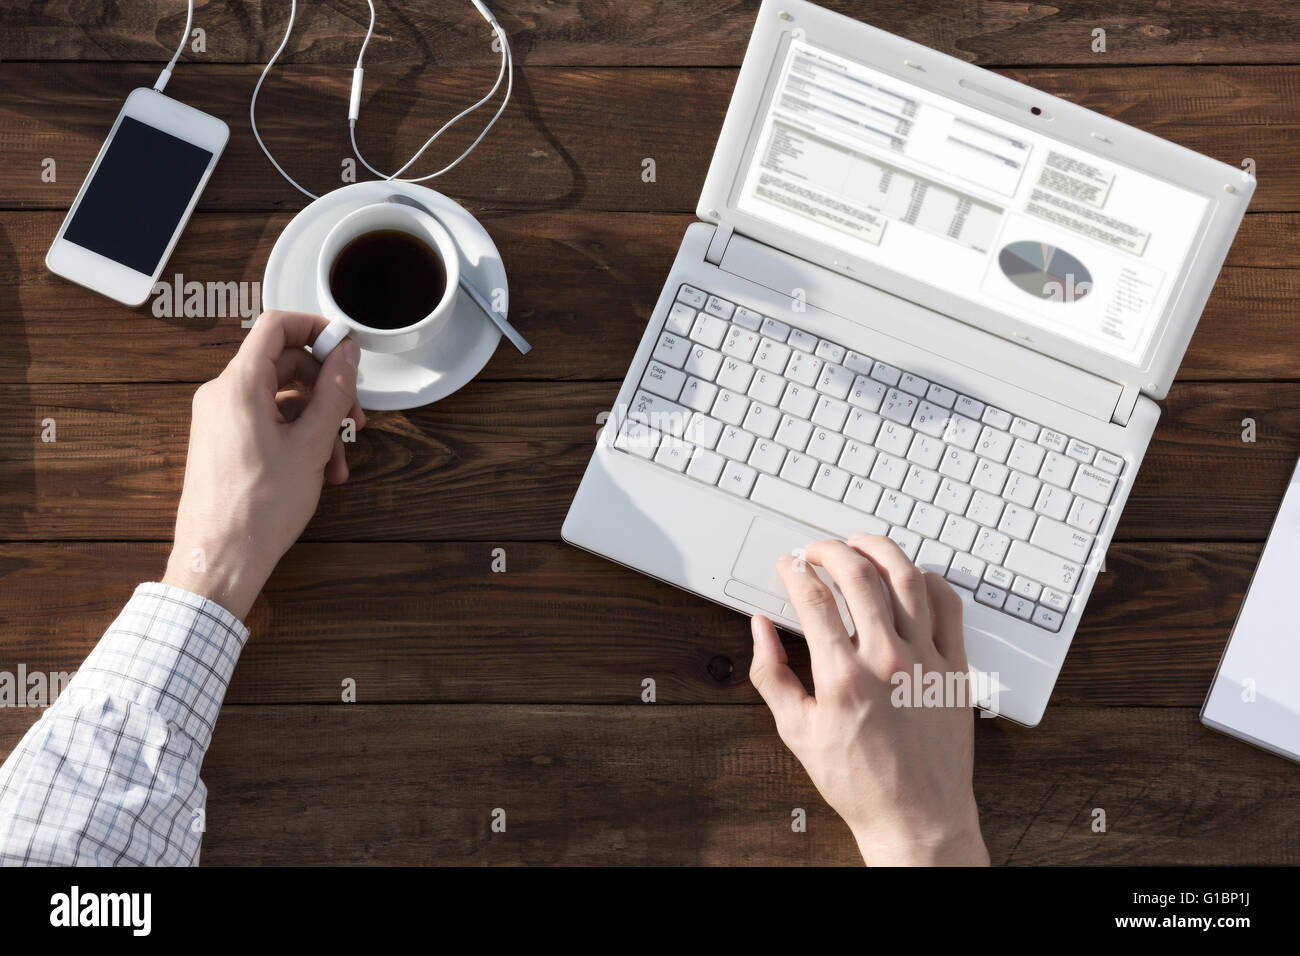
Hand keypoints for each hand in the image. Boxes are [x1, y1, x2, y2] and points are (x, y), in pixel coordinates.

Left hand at [162, 311, 366, 619]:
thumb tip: (346, 355)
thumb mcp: (311, 445)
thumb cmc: (258, 510)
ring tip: (337, 459)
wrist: (220, 559)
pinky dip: (296, 437)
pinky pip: (265, 422)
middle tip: (354, 417)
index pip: (275, 327)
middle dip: (326, 388)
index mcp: (239, 387)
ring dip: (316, 421)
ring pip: (279, 399)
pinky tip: (318, 469)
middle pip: (283, 365)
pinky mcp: (222, 441)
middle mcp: (221, 395)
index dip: (315, 328)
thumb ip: (333, 392)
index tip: (345, 346)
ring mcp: (219, 419)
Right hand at [749, 534, 988, 865]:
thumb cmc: (858, 781)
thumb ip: (772, 674)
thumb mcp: (797, 731)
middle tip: (818, 549)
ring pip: (907, 579)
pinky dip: (928, 580)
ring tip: (860, 544)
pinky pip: (948, 605)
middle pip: (859, 576)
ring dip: (881, 550)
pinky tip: (911, 576)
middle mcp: (888, 661)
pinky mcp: (956, 668)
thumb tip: (760, 630)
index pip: (813, 599)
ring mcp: (928, 661)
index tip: (789, 565)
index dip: (795, 572)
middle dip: (831, 550)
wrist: (917, 817)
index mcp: (843, 676)